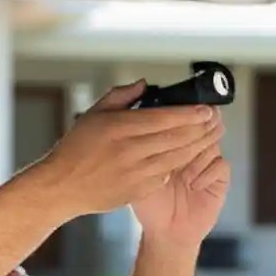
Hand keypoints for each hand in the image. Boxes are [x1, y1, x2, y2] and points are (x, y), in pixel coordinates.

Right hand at [32, 80, 217, 217]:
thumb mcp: (94, 114)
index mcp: (119, 127)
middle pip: (175, 138)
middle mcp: (129, 150)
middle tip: (213, 121)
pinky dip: (176, 165)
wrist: (62, 186)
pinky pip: (164, 175)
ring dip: (194, 147)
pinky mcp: (136, 190)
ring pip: (175, 158)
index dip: (189, 114)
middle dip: (198, 129)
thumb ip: (121, 96)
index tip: (206, 109)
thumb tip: (145, 85)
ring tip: (206, 138)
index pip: (164, 118)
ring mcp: (134, 173)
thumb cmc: (76, 148)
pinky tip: (183, 158)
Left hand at [131, 106, 229, 249]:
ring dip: (200, 152)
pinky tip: (194, 185)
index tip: (176, 117)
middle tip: (190, 133)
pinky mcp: (219, 179)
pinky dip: (208, 172)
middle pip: (202, 127)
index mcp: (173, 145)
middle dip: (196, 128)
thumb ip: (143, 152)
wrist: (165, 232)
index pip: (182, 122)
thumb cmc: (150, 203)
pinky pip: (220, 165)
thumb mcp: (139, 175)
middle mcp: (192, 150)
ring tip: (188, 167)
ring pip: (212, 143)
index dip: (182, 116)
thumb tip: (143, 127)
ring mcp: (207, 163)